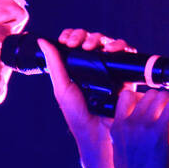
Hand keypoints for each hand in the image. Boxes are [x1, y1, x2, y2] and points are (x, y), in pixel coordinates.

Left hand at [36, 28, 135, 167]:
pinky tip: (112, 50)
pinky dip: (120, 47)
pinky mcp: (125, 74)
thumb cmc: (77, 115)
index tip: (67, 41)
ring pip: (109, 43)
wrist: (97, 132)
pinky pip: (126, 54)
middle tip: (79, 45)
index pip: (76, 42)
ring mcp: (111, 70)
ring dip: (101, 40)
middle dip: (85, 36)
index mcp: (78, 67)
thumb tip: (42, 41)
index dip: (72, 36)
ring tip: (94, 46)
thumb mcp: (61, 87)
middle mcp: (95, 66)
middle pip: (92, 39)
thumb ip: (54, 64)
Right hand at [109, 86, 168, 167]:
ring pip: (163, 96)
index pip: (127, 96)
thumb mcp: (122, 155)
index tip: (153, 116)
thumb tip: (147, 131)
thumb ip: (130, 139)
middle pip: (150, 94)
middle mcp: (129, 124)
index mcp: (118, 128)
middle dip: (164, 106)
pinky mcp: (159, 133)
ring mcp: (143, 127)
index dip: (144, 101)